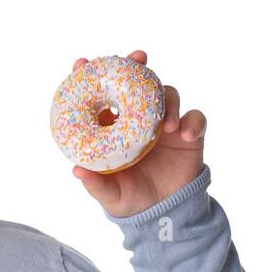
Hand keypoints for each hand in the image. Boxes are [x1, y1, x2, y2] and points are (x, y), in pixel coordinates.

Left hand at [68, 49, 206, 216]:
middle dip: (137, 66)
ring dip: (168, 103)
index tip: (82, 63)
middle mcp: (140, 120)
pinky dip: (193, 123)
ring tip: (165, 125)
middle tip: (138, 57)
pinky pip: (196, 119)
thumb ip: (95, 184)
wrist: (164, 213)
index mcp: (116, 128)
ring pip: (169, 96)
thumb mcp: (110, 195)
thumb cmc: (131, 200)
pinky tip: (185, 134)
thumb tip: (76, 170)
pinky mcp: (189, 134)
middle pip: (140, 83)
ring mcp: (166, 124)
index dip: (94, 78)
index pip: (104, 97)